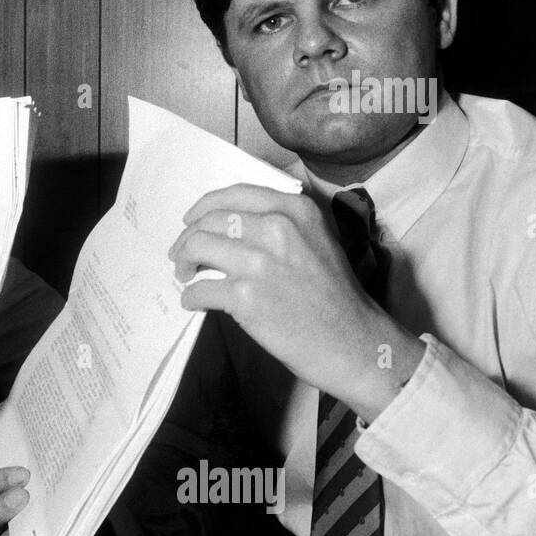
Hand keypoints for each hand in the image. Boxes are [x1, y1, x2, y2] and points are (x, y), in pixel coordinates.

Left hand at [168, 184, 423, 420]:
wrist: (352, 341)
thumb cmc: (334, 295)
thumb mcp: (318, 238)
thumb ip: (280, 223)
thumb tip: (229, 224)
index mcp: (295, 209)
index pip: (235, 195)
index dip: (204, 206)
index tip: (191, 220)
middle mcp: (276, 228)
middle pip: (209, 220)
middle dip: (188, 238)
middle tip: (182, 255)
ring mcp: (259, 262)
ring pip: (196, 247)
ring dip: (183, 262)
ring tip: (185, 275)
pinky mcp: (245, 297)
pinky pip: (198, 290)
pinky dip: (191, 297)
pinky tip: (196, 303)